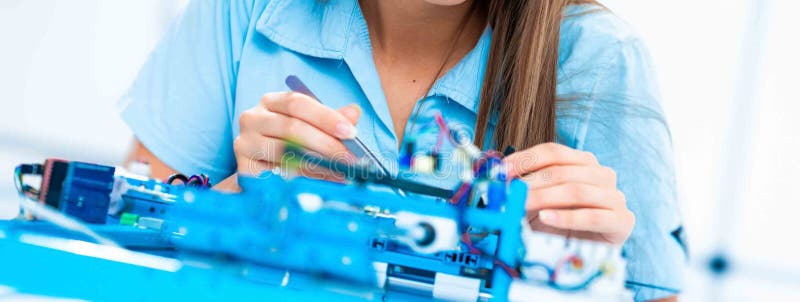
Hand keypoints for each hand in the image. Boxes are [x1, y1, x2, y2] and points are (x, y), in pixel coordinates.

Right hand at [233, 92, 360, 179]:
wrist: (260, 171)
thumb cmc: (289, 144)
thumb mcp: (311, 127)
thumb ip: (331, 120)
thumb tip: (354, 112)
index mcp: (271, 101)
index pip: (298, 103)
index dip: (326, 117)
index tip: (351, 132)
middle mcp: (253, 118)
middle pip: (292, 127)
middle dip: (327, 144)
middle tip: (350, 158)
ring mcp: (245, 143)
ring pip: (285, 152)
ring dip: (318, 163)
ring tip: (341, 171)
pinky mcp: (244, 169)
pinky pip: (278, 174)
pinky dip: (304, 179)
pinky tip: (322, 182)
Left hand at [504, 143, 633, 244]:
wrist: (583, 254)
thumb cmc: (558, 224)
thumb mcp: (537, 201)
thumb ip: (522, 186)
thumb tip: (496, 178)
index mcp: (583, 162)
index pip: (552, 151)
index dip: (524, 159)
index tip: (500, 171)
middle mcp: (602, 174)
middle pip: (562, 170)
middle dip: (530, 181)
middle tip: (508, 193)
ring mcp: (614, 196)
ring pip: (576, 191)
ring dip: (543, 198)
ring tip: (522, 205)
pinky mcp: (622, 221)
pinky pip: (592, 216)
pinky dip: (566, 217)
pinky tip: (546, 218)